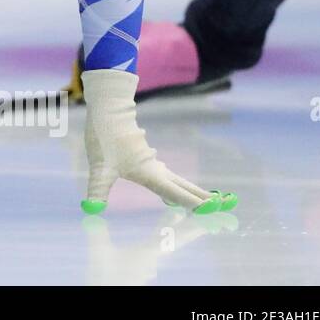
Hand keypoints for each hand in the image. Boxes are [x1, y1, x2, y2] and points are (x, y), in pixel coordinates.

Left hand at [80, 69, 236, 213]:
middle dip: (204, 198)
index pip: (176, 194)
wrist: (108, 109)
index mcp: (150, 173)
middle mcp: (155, 168)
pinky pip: (166, 174)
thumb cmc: (105, 137)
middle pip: (185, 187)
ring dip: (192, 191)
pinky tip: (170, 185)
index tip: (214, 210)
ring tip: (208, 200)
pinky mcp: (145, 155)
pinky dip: (176, 183)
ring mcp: (152, 161)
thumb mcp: (99, 167)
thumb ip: (97, 189)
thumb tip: (91, 209)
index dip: (194, 204)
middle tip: (227, 206)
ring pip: (177, 179)